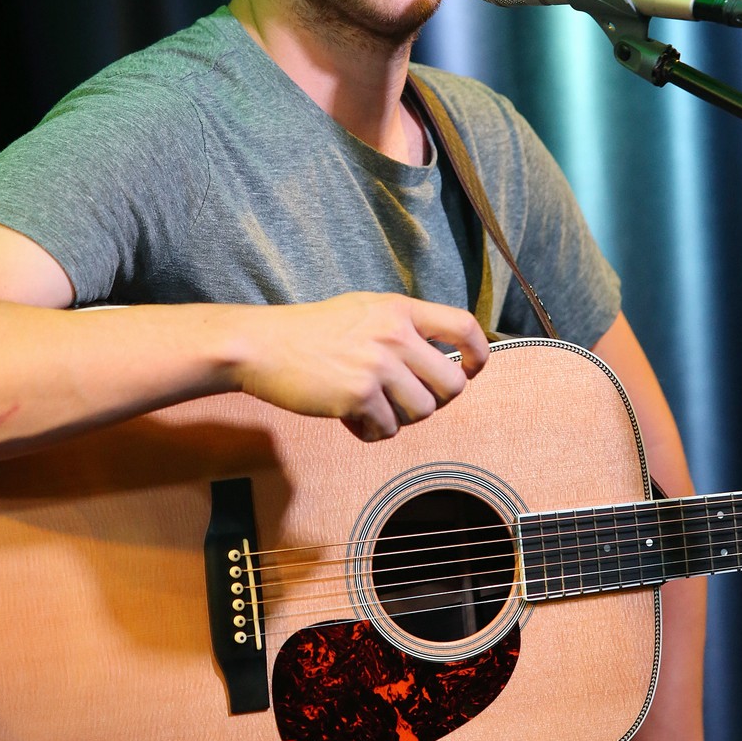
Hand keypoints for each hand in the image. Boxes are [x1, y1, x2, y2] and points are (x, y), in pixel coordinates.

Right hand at [231, 292, 489, 441]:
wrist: (262, 346)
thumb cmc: (310, 333)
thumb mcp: (363, 310)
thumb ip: (401, 328)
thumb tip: (440, 360)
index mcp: (399, 310)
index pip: (464, 327)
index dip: (478, 355)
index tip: (471, 371)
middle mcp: (395, 334)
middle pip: (453, 385)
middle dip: (434, 401)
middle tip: (405, 400)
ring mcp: (378, 365)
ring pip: (423, 412)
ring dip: (399, 418)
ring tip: (369, 407)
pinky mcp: (359, 395)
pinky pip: (387, 430)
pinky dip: (369, 430)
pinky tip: (347, 416)